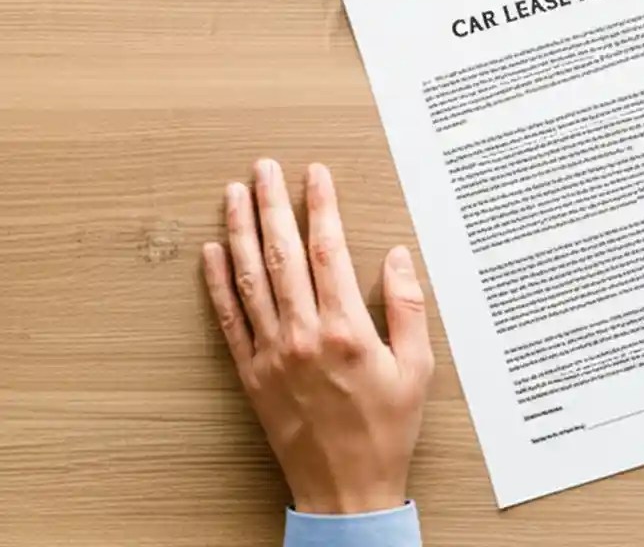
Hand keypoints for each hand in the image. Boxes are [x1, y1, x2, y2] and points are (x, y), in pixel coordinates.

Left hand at [201, 159, 434, 513]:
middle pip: (282, 255)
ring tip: (234, 194)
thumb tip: (397, 258)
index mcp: (347, 330)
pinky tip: (211, 253)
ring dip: (239, 232)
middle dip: (272, 205)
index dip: (321, 207)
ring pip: (250, 279)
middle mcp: (303, 335)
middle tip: (265, 168)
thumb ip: (408, 308)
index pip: (329, 251)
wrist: (347, 489)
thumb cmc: (387, 430)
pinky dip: (217, 283)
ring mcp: (272, 354)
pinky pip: (230, 319)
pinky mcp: (252, 374)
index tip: (316, 175)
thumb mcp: (417, 368)